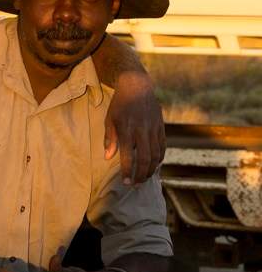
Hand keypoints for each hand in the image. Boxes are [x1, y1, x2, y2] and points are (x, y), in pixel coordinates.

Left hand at [105, 70, 164, 185]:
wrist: (138, 86)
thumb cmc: (119, 105)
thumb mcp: (109, 119)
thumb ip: (109, 139)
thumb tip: (108, 157)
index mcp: (127, 130)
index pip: (128, 156)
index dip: (128, 171)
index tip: (125, 181)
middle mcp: (142, 130)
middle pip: (145, 159)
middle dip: (141, 174)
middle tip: (136, 184)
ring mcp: (154, 129)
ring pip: (156, 155)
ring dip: (151, 169)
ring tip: (144, 178)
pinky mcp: (161, 126)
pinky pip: (162, 146)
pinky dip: (159, 158)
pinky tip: (154, 165)